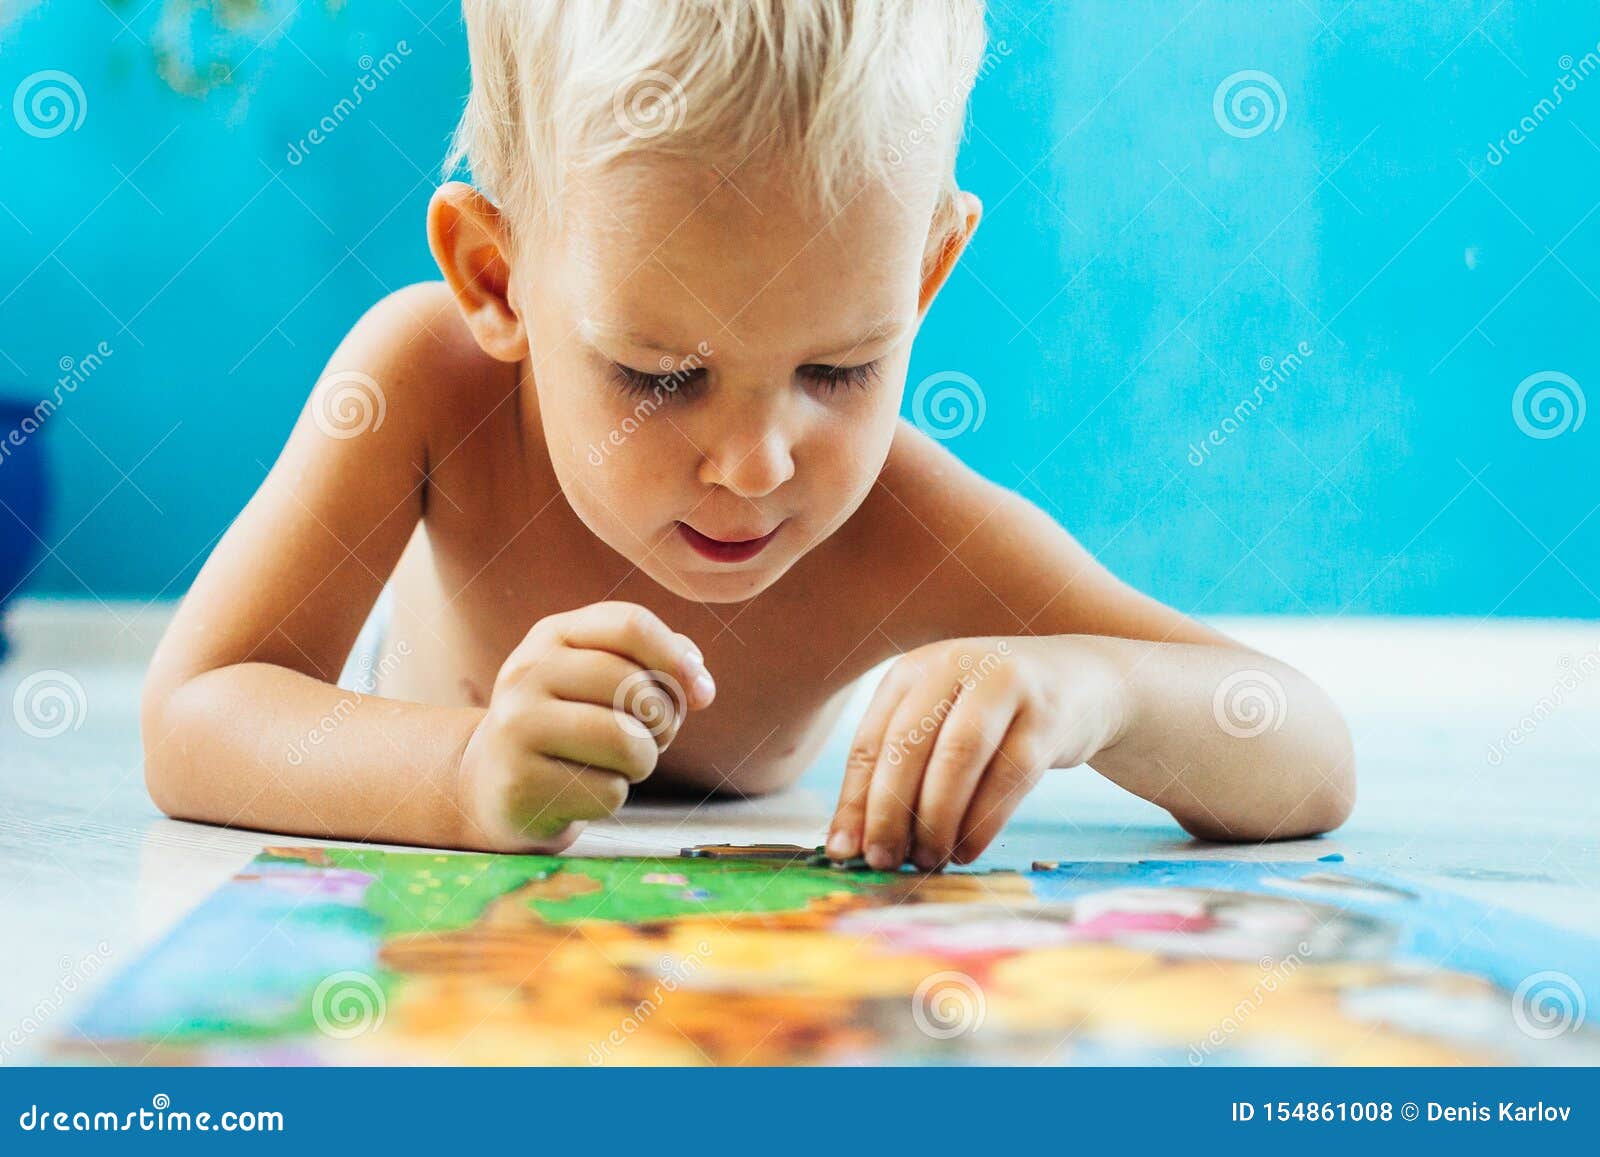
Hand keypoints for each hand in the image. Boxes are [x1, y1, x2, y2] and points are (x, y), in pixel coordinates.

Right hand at [455, 601, 714, 851]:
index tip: (701, 692)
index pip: (630, 624)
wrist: (496, 781)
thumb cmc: (573, 722)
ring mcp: (516, 727)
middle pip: (634, 687)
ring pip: (626, 742)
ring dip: (643, 761)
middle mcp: (527, 672)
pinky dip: (613, 796)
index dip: (677, 658)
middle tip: (652, 736)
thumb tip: (700, 685)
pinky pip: (607, 791)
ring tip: (622, 762)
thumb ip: (660, 664)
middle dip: (665, 721)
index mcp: (553, 634)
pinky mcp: (520, 783)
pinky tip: (585, 787)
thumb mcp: (606, 678)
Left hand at [826, 636, 1128, 870]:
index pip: (871, 741)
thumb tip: (850, 844)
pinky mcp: (1046, 715)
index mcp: (913, 670)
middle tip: (884, 860)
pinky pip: (1008, 776)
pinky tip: (967, 850)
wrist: (1082, 682)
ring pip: (957, 758)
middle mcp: (954, 666)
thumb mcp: (939, 723)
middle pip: (908, 745)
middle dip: (890, 812)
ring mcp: (1004, 685)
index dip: (855, 802)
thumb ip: (899, 770)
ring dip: (937, 820)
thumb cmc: (992, 714)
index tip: (845, 852)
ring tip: (927, 859)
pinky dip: (982, 823)